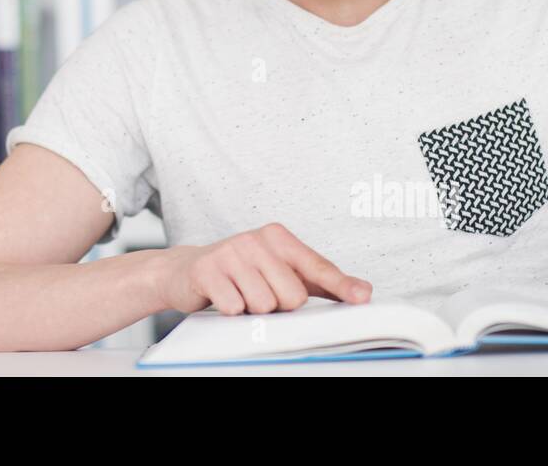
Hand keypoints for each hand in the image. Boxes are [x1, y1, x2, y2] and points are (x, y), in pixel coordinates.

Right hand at [151, 222, 371, 315]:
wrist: (185, 270)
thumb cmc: (241, 272)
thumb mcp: (281, 271)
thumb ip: (321, 282)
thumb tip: (362, 291)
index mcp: (278, 237)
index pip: (316, 266)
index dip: (341, 285)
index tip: (362, 298)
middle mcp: (256, 240)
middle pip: (292, 296)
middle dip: (278, 306)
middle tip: (259, 293)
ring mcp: (230, 252)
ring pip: (264, 305)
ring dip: (253, 310)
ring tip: (240, 294)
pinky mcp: (208, 269)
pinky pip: (236, 307)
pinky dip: (231, 310)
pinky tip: (223, 296)